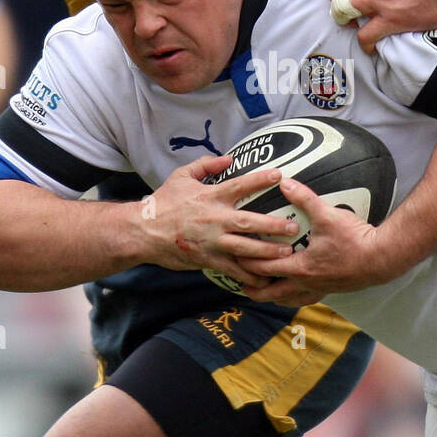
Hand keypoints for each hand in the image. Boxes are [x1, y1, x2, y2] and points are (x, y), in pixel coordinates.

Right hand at [143, 155, 299, 288]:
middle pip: (249, 222)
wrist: (143, 232)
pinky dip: (248, 275)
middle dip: (273, 225)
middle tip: (293, 227)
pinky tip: (265, 278)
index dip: (260, 179)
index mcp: (211, 197)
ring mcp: (212, 242)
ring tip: (287, 253)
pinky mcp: (208, 260)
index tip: (280, 175)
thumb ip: (206, 165)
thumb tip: (229, 158)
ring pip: (245, 249)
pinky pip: (232, 269)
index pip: (240, 185)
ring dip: (267, 252)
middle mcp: (215, 220)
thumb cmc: (164, 202)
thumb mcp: (182, 176)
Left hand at [237, 178, 388, 307]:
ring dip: (272, 295)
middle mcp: (306, 283)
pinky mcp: (331, 289)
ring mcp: (319, 289)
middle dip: (253, 289)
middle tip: (239, 283)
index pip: (264, 268)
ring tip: (262, 290)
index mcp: (300, 267)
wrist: (382, 258)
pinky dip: (294, 296)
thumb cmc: (354, 239)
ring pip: (288, 299)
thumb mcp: (327, 214)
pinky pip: (305, 298)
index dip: (246, 262)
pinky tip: (294, 291)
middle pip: (271, 293)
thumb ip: (304, 197)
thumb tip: (284, 182)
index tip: (232, 257)